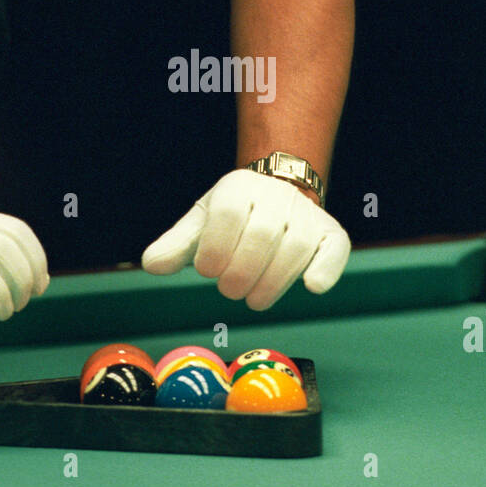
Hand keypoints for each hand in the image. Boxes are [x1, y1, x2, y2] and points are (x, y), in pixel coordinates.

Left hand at [141, 170, 350, 309]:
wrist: (275, 198)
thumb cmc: (232, 219)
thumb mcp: (202, 224)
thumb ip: (178, 245)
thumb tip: (150, 264)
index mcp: (239, 187)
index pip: (230, 212)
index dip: (216, 247)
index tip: (207, 270)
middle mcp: (276, 195)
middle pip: (264, 232)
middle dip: (243, 270)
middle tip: (229, 291)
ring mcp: (307, 214)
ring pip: (297, 245)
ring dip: (274, 280)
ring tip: (254, 299)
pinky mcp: (331, 234)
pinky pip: (334, 248)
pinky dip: (327, 268)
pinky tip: (312, 286)